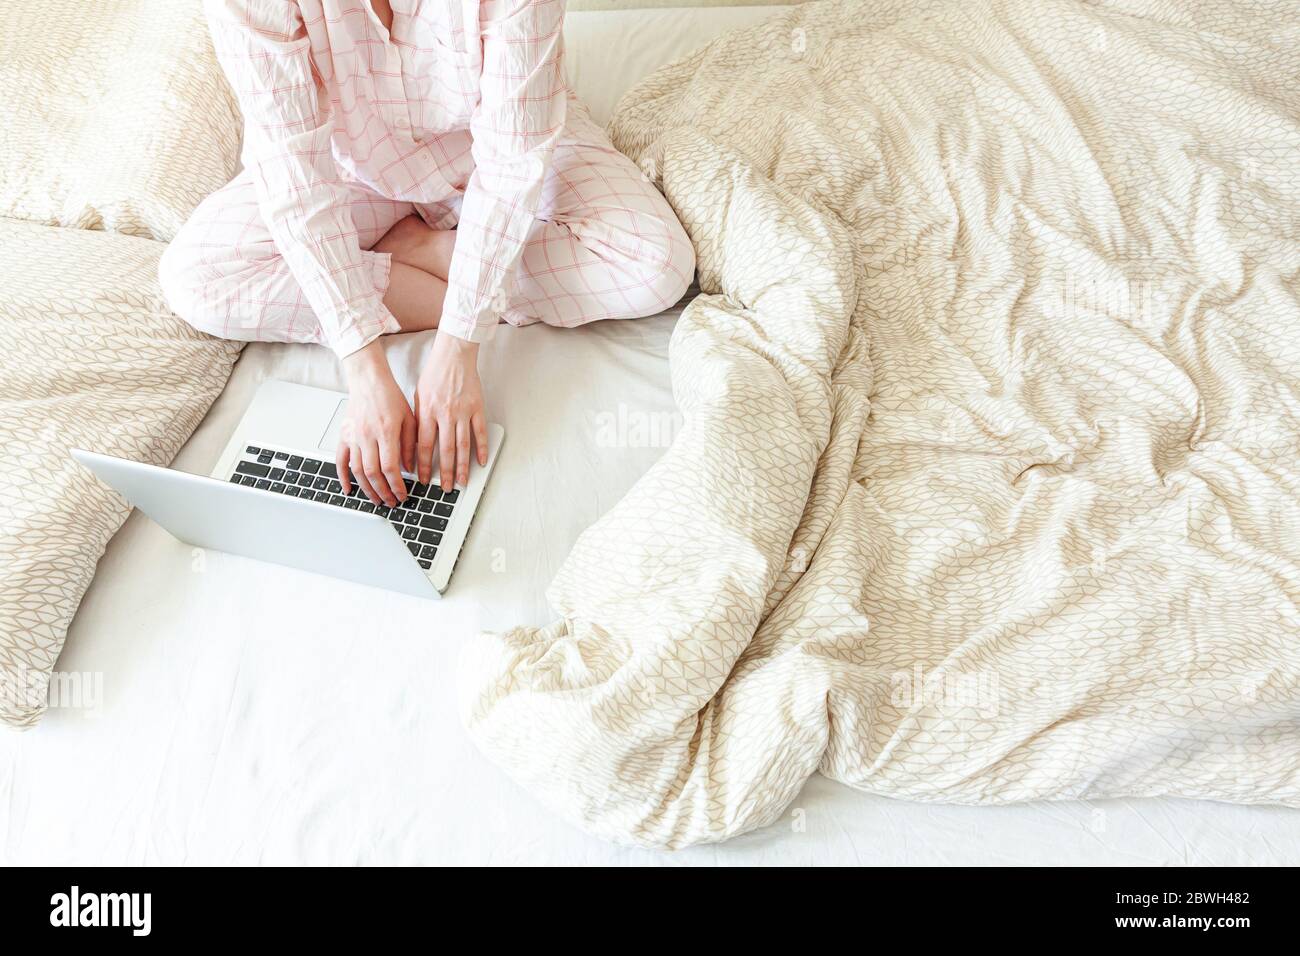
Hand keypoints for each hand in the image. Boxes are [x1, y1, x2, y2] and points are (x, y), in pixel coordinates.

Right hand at [337, 341, 415, 505]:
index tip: (403, 495)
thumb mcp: (409, 419)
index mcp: (386, 432)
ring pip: (357, 471)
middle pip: (373, 474)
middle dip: (383, 492)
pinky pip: (340, 460)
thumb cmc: (390, 396)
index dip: (396, 485)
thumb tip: (409, 468)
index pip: (390, 468)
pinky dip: (342, 477)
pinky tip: (348, 489)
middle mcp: (367, 437)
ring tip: (377, 500)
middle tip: (392, 502)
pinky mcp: (344, 436)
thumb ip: (410, 445)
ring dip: (367, 489)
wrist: (368, 381)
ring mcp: (353, 437)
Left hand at [415, 333, 488, 491]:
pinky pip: (479, 433)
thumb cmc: (434, 374)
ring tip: (462, 482)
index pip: (424, 446)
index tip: (423, 479)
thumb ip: (419, 421)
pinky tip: (481, 462)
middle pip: (444, 451)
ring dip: (462, 467)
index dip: (423, 465)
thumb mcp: (418, 397)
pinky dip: (481, 449)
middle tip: (445, 488)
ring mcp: (462, 412)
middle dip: (444, 473)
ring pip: (462, 446)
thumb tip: (418, 444)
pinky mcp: (477, 408)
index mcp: (427, 412)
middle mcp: (444, 414)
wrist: (453, 355)